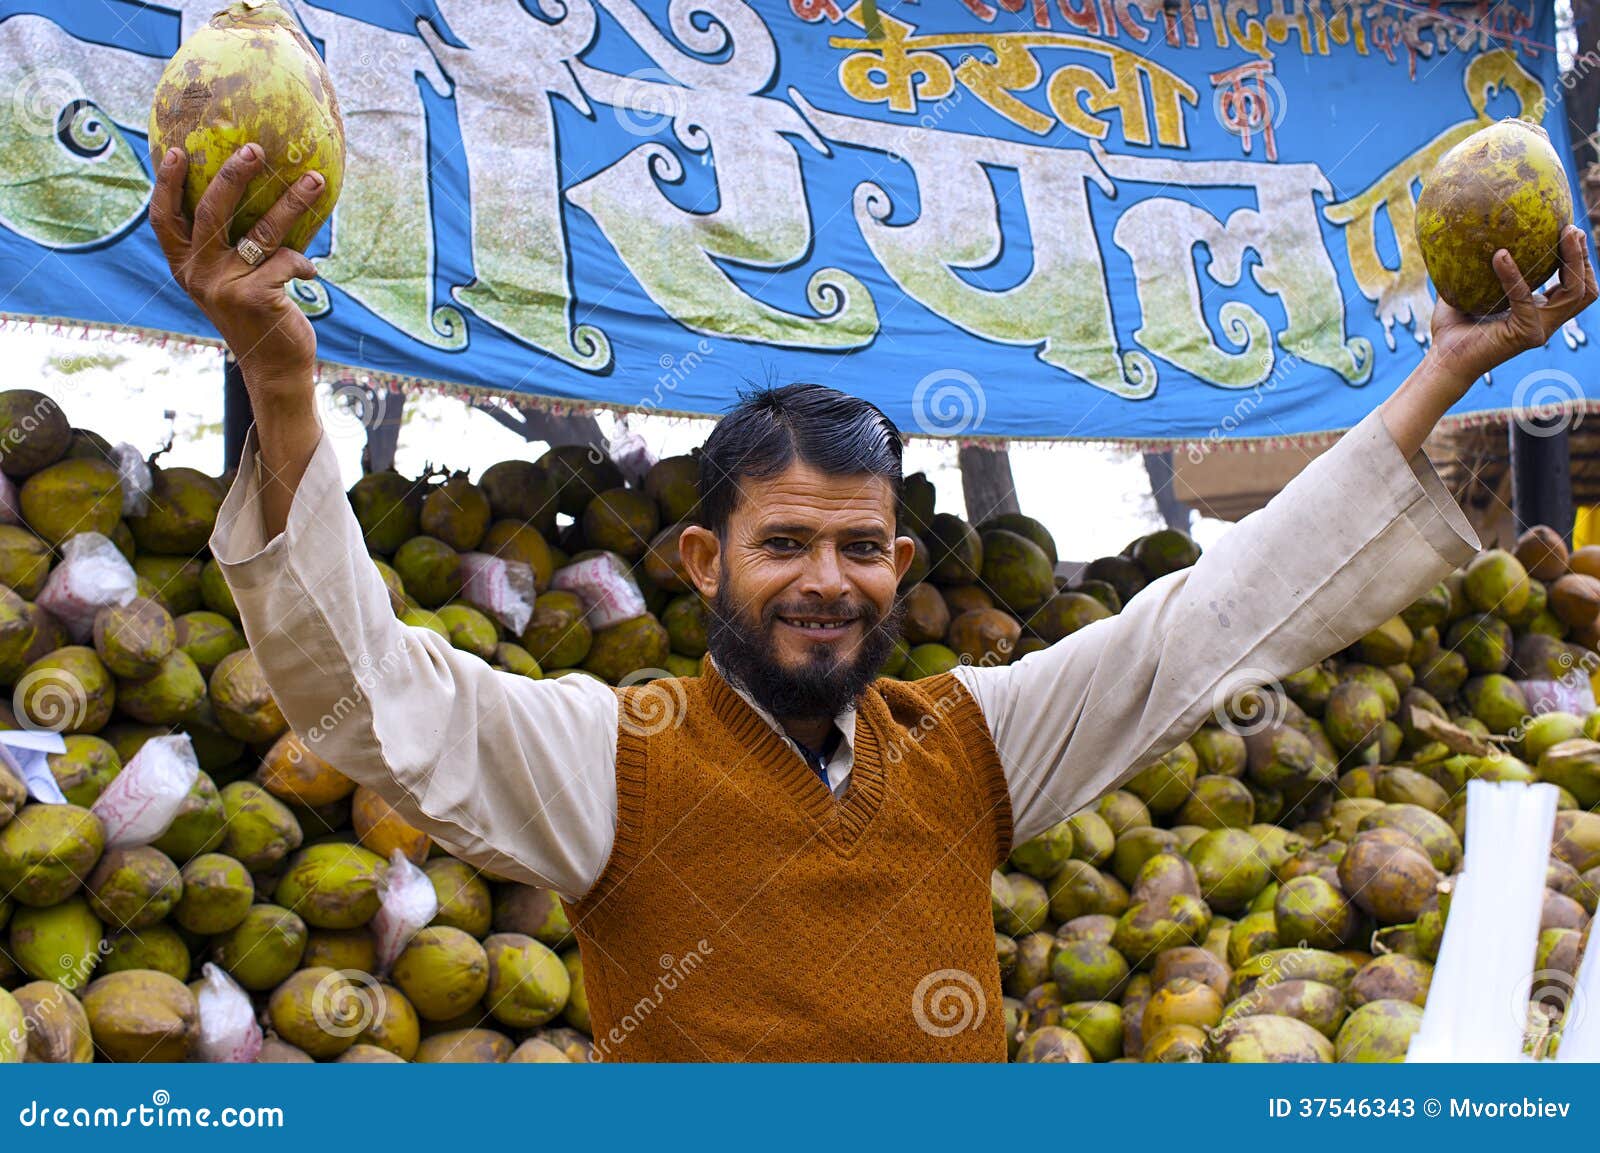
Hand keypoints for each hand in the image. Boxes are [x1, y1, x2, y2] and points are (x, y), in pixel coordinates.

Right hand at [148, 143, 323, 394]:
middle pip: (210, 211)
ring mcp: (225, 286)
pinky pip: (287, 261)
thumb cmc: (256, 317)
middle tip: (254, 148)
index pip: (165, 219)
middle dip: (233, 175)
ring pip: (261, 231)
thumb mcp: (229, 282)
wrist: (273, 368)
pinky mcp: (256, 297)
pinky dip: (304, 263)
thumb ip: (226, 250)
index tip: (175, 149)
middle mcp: (198, 274)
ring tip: (314, 180)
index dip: (166, 183)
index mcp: (185, 266)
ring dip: (292, 202)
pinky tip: (311, 273)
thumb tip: (254, 196)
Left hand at [1426, 224, 1598, 385]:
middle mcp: (1544, 321)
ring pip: (1574, 293)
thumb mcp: (1468, 292)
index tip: (1566, 230)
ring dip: (1571, 260)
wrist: (1442, 360)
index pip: (1572, 284)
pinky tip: (1500, 256)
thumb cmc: (1452, 330)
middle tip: (1570, 229)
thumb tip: (1471, 235)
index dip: (1576, 259)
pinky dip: (1513, 275)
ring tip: (1560, 233)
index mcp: (1537, 310)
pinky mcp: (1525, 334)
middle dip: (1583, 257)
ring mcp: (1539, 329)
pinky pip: (1524, 298)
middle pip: (1584, 288)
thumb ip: (1476, 267)